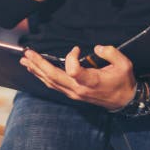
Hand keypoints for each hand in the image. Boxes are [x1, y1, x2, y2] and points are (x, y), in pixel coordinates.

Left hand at [20, 45, 136, 110]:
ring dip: (37, 70)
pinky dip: (42, 77)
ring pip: (50, 82)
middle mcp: (79, 89)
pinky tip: (35, 70)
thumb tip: (96, 47)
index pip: (73, 71)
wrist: (124, 101)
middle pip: (54, 77)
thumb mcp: (124, 64)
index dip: (71, 57)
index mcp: (91, 81)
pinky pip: (53, 85)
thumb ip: (111, 52)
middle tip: (27, 53)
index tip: (77, 48)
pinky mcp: (72, 94)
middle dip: (39, 64)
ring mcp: (74, 93)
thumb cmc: (123, 81)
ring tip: (25, 60)